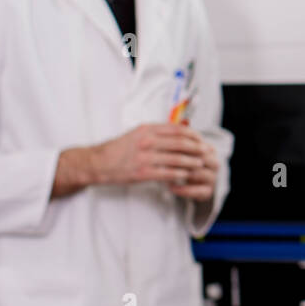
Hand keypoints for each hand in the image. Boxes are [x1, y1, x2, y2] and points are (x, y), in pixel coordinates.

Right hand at [93, 123, 209, 187]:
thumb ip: (157, 132)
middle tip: (207, 152)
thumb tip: (179, 131)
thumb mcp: (137, 133)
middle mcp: (147, 141)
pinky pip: (168, 174)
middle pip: (181, 143)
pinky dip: (179, 175)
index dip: (193, 135)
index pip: (177, 129)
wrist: (98, 163)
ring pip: (177, 159)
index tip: (201, 139)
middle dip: (197, 148)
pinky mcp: (143, 173)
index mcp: (147, 129)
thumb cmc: (119, 148)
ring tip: (200, 164)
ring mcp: (145, 158)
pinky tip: (186, 176)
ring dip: (192, 162)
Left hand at [167, 124, 219, 200]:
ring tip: (166, 174)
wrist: (191, 183)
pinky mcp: (207, 191)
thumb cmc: (183, 161)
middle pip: (202, 157)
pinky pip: (199, 191)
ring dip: (183, 173)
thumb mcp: (180, 148)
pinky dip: (185, 189)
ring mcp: (211, 177)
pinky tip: (171, 187)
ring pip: (200, 173)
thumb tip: (178, 121)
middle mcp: (213, 162)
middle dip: (183, 157)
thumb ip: (178, 136)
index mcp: (208, 148)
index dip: (183, 143)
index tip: (164, 143)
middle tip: (164, 158)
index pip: (198, 143)